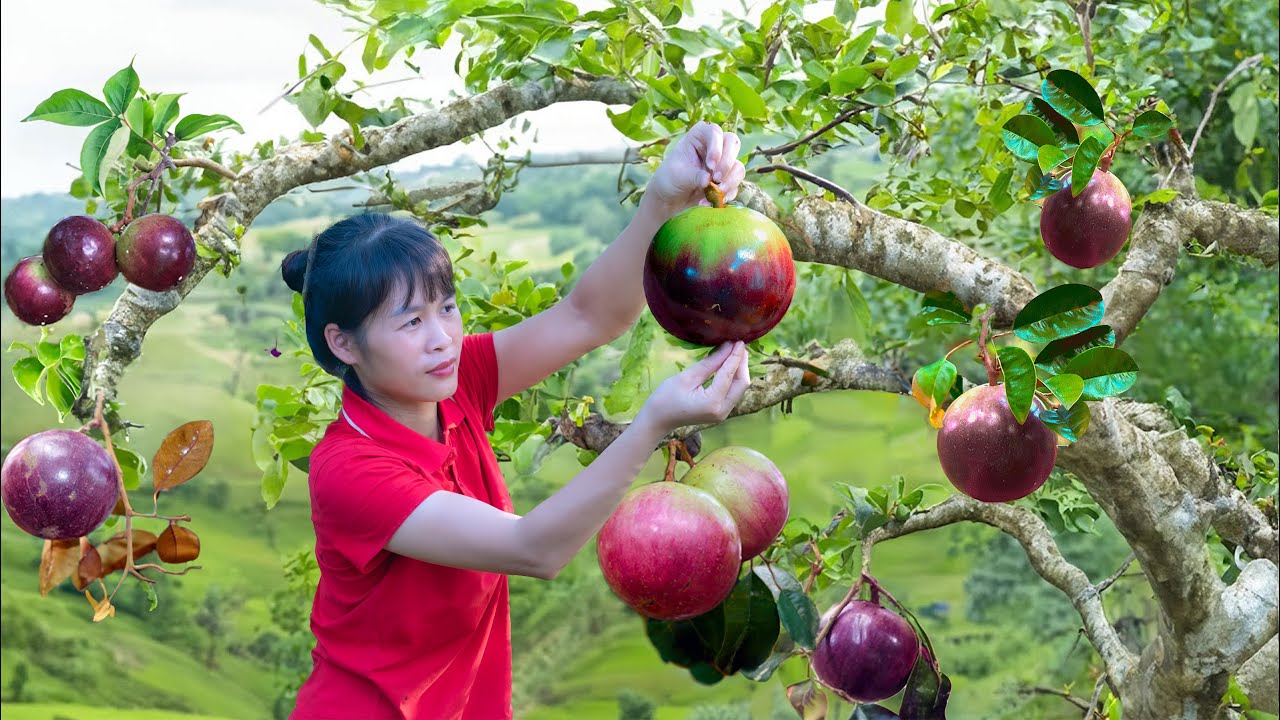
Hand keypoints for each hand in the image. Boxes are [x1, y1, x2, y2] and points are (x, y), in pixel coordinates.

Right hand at [637, 341, 751, 432]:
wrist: (657, 420)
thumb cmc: (665, 398)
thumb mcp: (687, 377)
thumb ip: (710, 363)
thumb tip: (727, 346)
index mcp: (712, 402)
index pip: (729, 375)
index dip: (735, 356)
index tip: (739, 340)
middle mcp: (722, 411)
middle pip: (741, 384)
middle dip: (741, 363)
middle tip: (738, 344)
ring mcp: (723, 414)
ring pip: (739, 388)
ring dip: (738, 370)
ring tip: (735, 352)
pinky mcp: (720, 412)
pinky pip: (733, 392)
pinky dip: (733, 378)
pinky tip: (729, 365)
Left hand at [644, 121, 747, 220]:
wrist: (669, 200)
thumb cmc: (669, 179)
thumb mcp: (677, 176)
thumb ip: (693, 176)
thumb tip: (708, 180)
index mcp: (699, 137)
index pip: (715, 132)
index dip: (716, 146)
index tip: (710, 165)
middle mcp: (715, 147)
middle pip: (733, 144)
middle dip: (727, 163)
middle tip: (716, 179)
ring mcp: (722, 164)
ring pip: (738, 167)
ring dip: (730, 181)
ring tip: (715, 194)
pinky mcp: (726, 181)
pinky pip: (735, 186)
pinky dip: (725, 195)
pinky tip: (710, 203)